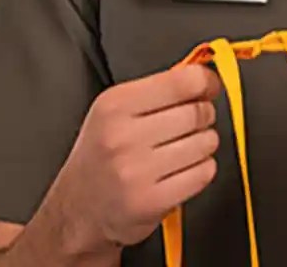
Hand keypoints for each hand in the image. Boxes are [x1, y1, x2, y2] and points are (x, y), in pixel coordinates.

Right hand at [42, 65, 221, 251]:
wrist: (78, 209)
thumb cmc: (103, 156)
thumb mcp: (115, 111)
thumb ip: (159, 90)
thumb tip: (206, 77)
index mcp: (115, 105)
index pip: (184, 81)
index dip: (206, 83)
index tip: (209, 88)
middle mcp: (122, 136)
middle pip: (199, 112)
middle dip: (202, 117)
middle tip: (185, 127)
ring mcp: (136, 171)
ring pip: (206, 142)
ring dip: (203, 146)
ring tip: (179, 152)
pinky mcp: (151, 201)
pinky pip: (204, 172)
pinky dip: (201, 171)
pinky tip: (179, 172)